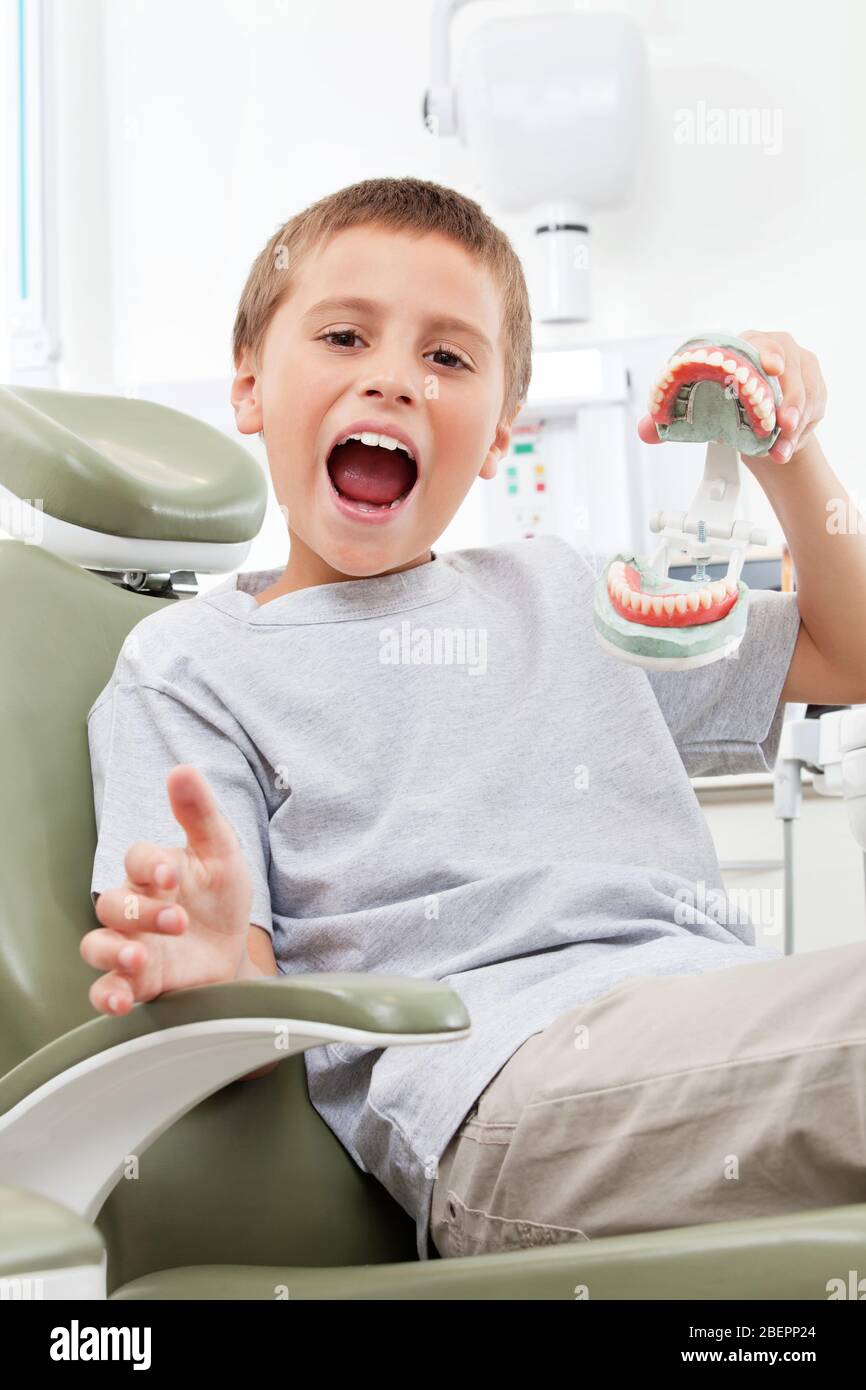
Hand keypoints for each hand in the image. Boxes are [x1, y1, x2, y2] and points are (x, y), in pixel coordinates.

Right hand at [82, 765, 253, 1014]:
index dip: (150, 864)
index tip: (173, 874)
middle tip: (179, 921)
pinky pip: (104, 988)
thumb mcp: (221, 854)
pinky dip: (107, 994)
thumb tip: (183, 770)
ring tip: (140, 957)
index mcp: (154, 872)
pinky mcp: (135, 981)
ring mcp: (130, 944)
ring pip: (97, 944)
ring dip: (113, 950)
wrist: (232, 951)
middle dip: (142, 912)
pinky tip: (121, 997)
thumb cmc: (220, 898)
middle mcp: (134, 907)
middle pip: (113, 903)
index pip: (137, 859)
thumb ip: (201, 815)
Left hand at [637, 330, 826, 463]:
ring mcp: (798, 366)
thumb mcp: (698, 410)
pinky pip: (814, 407)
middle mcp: (774, 347)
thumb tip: (646, 430)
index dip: (763, 352)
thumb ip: (669, 420)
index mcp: (741, 344)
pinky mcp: (814, 387)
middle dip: (788, 395)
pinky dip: (801, 433)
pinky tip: (785, 450)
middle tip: (784, 421)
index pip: (755, 340)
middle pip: (787, 363)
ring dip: (796, 420)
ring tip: (783, 444)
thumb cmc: (726, 403)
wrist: (755, 421)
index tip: (769, 368)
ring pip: (804, 389)